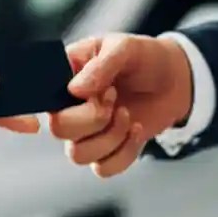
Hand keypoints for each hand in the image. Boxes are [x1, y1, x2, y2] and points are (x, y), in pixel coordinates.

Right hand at [49, 34, 193, 177]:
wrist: (174, 79)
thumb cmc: (143, 57)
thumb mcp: (124, 48)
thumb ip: (101, 65)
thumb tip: (75, 89)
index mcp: (64, 78)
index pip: (44, 100)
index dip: (68, 103)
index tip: (99, 91)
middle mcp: (68, 107)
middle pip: (59, 130)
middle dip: (94, 118)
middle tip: (115, 98)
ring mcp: (85, 132)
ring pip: (78, 155)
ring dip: (110, 137)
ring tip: (127, 114)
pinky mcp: (105, 150)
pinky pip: (103, 169)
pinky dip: (124, 152)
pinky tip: (137, 130)